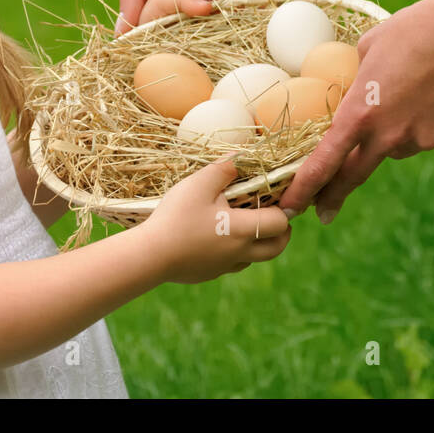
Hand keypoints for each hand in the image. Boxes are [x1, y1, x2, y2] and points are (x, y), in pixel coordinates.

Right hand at [117, 0, 303, 36]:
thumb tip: (119, 36)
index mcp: (166, 1)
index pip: (140, 25)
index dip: (139, 26)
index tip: (148, 18)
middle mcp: (185, 20)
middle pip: (158, 34)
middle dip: (170, 11)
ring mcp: (210, 29)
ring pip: (182, 45)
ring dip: (190, 22)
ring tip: (208, 5)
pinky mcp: (237, 35)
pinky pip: (215, 53)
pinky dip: (213, 40)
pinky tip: (217, 18)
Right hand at [143, 152, 292, 283]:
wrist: (149, 256)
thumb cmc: (176, 217)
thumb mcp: (199, 184)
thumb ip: (224, 169)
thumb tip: (241, 158)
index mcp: (243, 229)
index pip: (280, 222)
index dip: (283, 209)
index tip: (276, 197)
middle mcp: (240, 252)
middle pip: (277, 247)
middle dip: (281, 231)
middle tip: (273, 214)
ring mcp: (225, 266)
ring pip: (255, 258)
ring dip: (259, 243)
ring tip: (245, 224)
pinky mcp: (210, 274)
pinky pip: (233, 265)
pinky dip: (237, 252)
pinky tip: (220, 238)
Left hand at [278, 0, 433, 223]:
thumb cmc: (411, 29)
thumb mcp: (366, 51)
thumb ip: (354, 83)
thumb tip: (351, 94)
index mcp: (360, 113)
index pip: (325, 162)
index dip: (304, 189)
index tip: (290, 208)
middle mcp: (389, 135)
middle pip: (355, 175)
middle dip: (335, 196)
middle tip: (324, 212)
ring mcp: (422, 139)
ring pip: (397, 146)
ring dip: (393, 132)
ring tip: (410, 88)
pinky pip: (426, 135)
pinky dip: (424, 121)